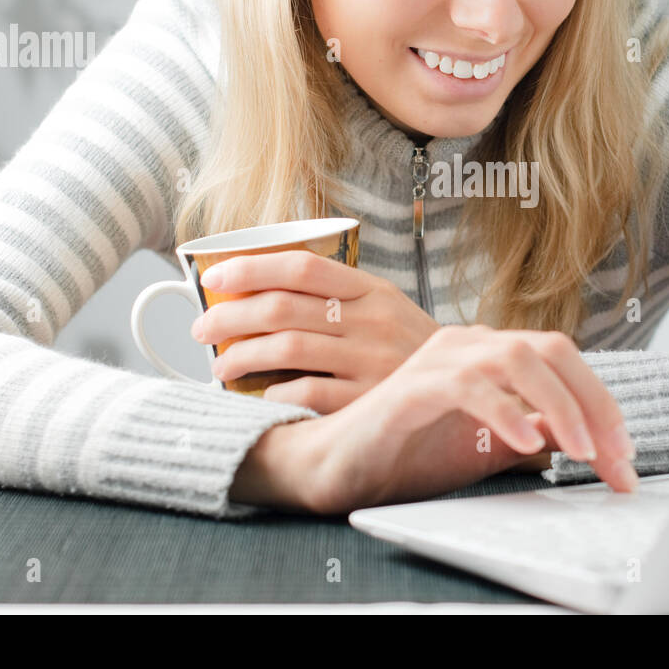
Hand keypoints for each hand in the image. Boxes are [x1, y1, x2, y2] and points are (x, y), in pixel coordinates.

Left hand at [191, 249, 439, 406]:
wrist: (466, 391)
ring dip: (241, 356)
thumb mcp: (384, 310)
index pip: (301, 267)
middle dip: (230, 316)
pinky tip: (261, 395)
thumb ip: (336, 297)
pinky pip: (308, 393)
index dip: (250, 268)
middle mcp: (373, 321)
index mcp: (373, 290)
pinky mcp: (369, 401)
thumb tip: (258, 292)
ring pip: (287, 348)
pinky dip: (275, 393)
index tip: (213, 278)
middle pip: (284, 308)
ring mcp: (372, 362)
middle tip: (202, 329)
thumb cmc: (409, 351)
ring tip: (221, 366)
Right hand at [235, 324, 638, 513]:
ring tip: (582, 451)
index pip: (566, 361)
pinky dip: (504, 411)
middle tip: (617, 457)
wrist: (340, 467)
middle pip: (553, 350)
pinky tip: (523, 442)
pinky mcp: (413, 386)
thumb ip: (541, 434)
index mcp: (493, 354)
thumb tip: (595, 440)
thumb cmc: (411, 451)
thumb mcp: (494, 448)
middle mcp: (471, 345)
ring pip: (519, 358)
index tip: (626, 459)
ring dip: (561, 405)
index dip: (604, 405)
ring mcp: (441, 359)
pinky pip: (469, 385)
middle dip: (595, 403)